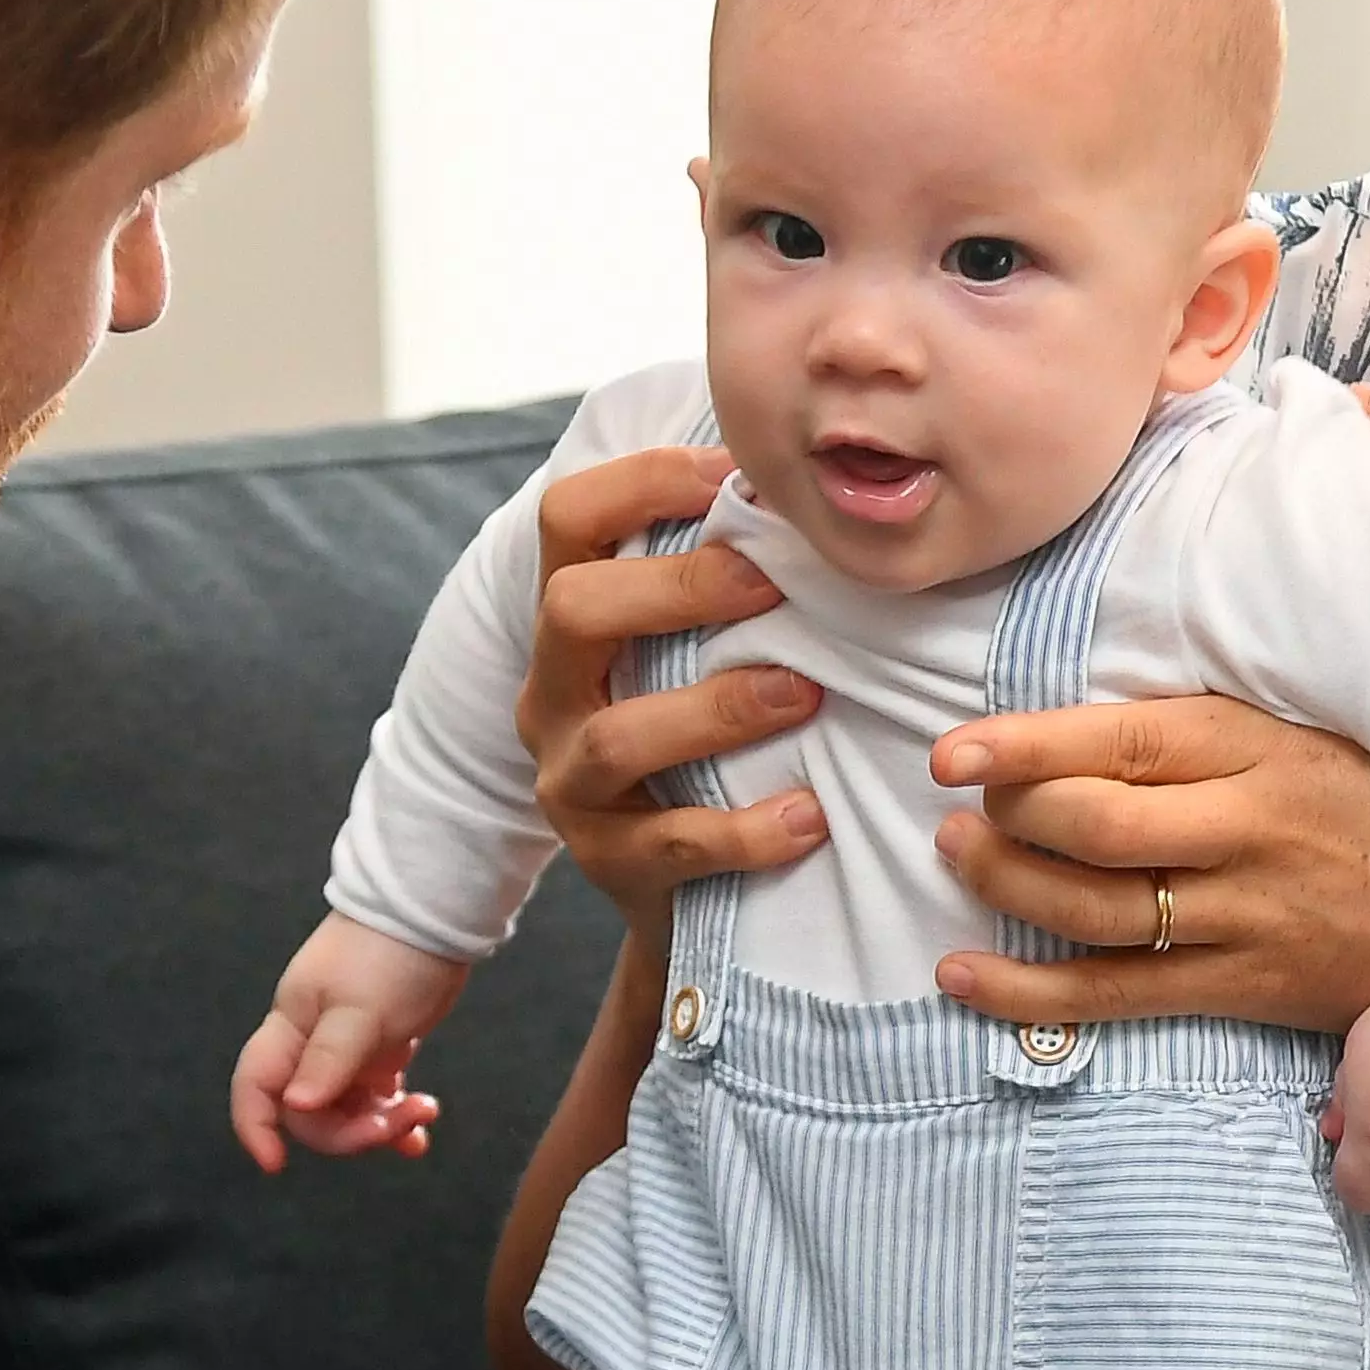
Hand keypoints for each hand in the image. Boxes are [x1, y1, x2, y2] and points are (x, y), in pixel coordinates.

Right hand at [231, 912, 469, 1172]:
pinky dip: (396, 1114)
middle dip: (351, 1130)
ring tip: (423, 1113)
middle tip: (400, 1121)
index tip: (278, 1165)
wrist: (435, 912)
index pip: (256, 1086)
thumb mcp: (361, 1009)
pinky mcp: (381, 1046)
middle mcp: (312, 1043)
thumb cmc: (391, 954)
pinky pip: (378, 1096)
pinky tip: (421, 1126)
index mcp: (293, 1028)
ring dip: (381, 1124)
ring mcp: (347, 1047)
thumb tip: (296, 1106)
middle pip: (310, 1111)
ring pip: (347, 1108)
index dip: (256, 1126)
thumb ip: (329, 1059)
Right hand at [518, 445, 829, 949]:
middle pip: (571, 608)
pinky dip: (744, 831)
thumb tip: (817, 482)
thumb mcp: (695, 650)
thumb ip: (729, 576)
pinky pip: (669, 844)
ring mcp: (570, 781)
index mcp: (572, 620)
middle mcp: (552, 691)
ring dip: (718, 710)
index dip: (643, 480)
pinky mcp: (607, 862)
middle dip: (676, 587)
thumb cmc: (709, 737)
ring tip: (804, 696)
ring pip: (616, 736)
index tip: (735, 475)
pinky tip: (808, 817)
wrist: (685, 893)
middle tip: (772, 585)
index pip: (569, 516)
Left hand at [924, 695, 1369, 1032]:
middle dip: (1007, 818)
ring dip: (1005, 887)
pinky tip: (963, 977)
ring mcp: (1244, 918)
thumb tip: (1076, 725)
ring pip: (1094, 910)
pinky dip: (1029, 992)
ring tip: (956, 859)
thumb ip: (1200, 733)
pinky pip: (1116, 997)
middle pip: (1096, 828)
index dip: (1026, 746)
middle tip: (958, 807)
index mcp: (1256, 751)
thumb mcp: (1302, 735)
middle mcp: (1246, 832)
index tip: (954, 751)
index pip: (1122, 741)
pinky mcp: (1243, 988)